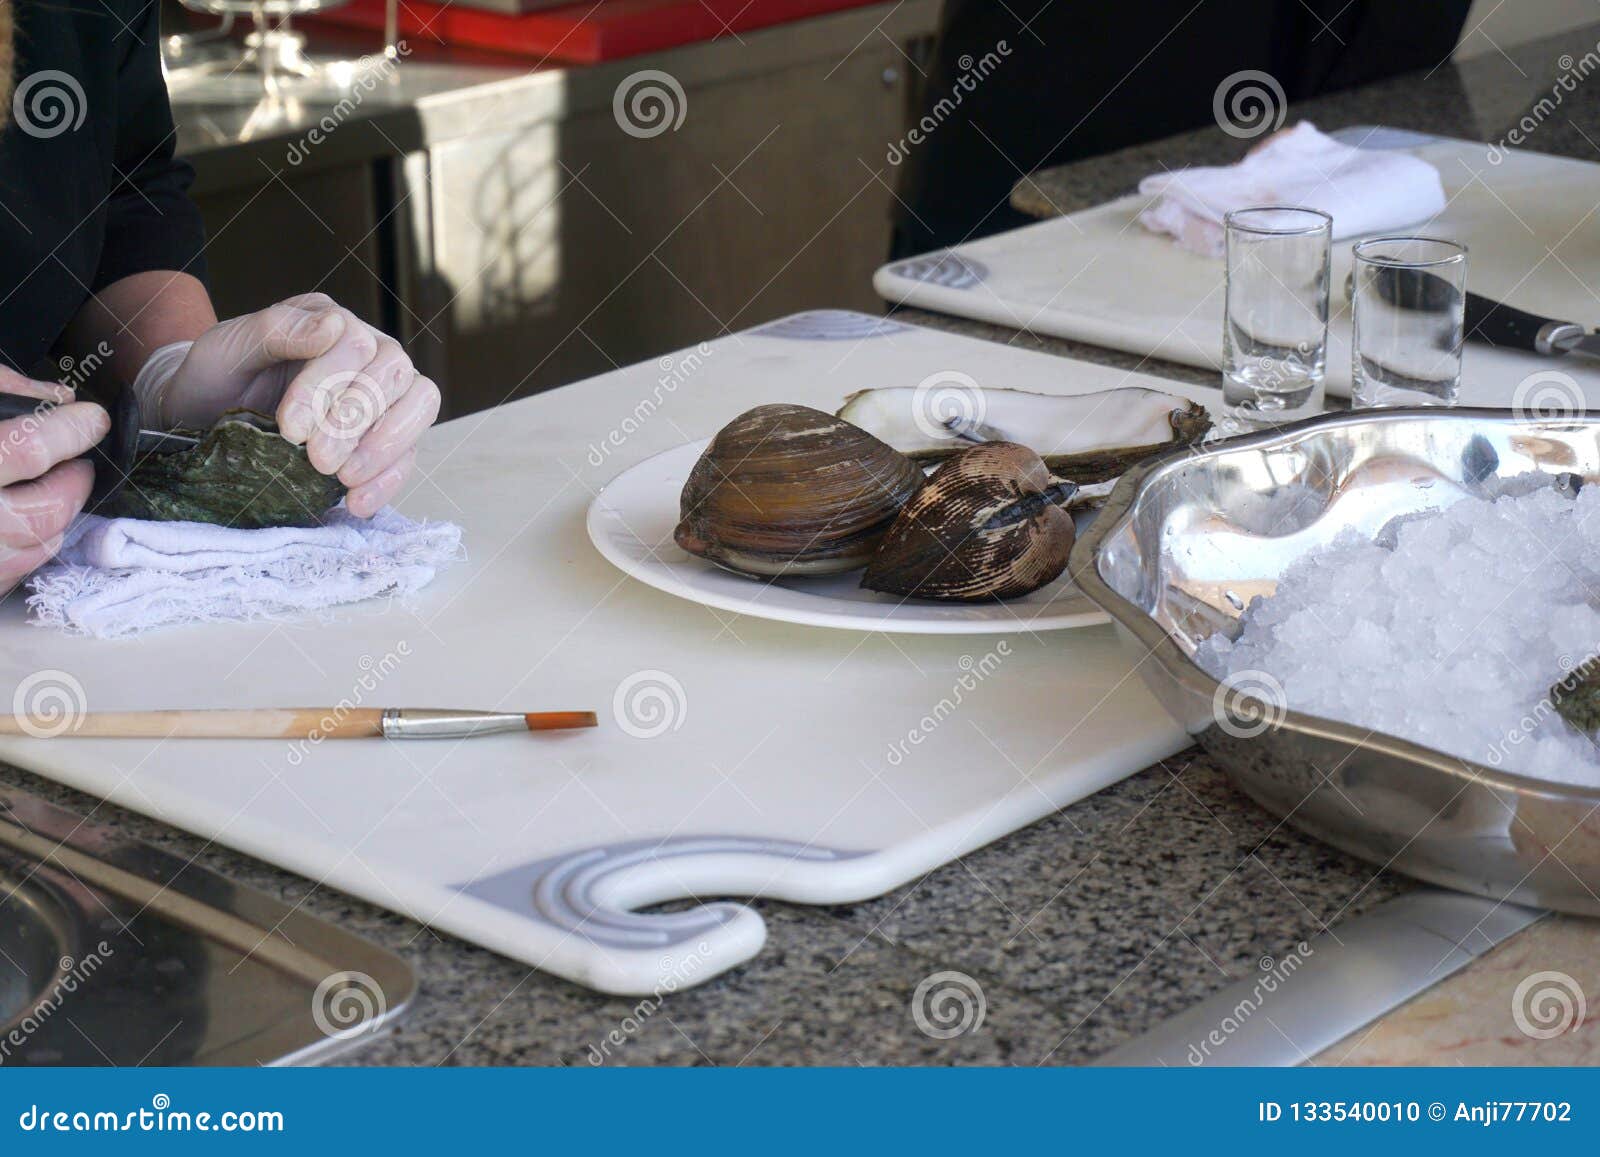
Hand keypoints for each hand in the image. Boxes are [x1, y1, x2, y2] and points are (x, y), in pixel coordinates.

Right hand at [0, 369, 108, 595]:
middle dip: (72, 482)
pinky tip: (16, 518)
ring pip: (36, 546)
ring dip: (56, 513)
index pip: (28, 449)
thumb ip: (0, 389)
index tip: (89, 419)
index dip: (70, 431)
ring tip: (49, 485)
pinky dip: (26, 543)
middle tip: (74, 460)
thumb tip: (56, 397)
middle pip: (44, 511)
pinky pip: (13, 569)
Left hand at [150, 293, 440, 517]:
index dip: (329, 386)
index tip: (291, 428)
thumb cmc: (215, 382)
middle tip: (318, 460)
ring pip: (420, 404)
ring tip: (343, 478)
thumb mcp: (225, 350)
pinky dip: (390, 480)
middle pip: (393, 373)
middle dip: (355, 420)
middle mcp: (367, 352)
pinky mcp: (387, 439)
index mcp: (329, 322)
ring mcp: (383, 395)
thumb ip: (275, 329)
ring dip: (385, 446)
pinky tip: (358, 502)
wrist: (200, 423)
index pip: (355, 343)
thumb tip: (333, 326)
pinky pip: (409, 453)